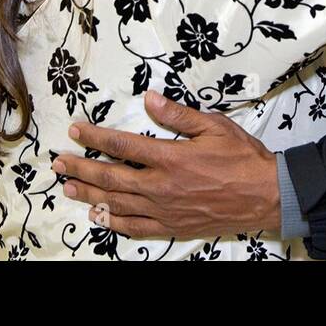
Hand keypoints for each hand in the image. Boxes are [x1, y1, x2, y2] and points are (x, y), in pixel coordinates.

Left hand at [53, 90, 280, 239]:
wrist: (266, 196)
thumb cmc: (242, 158)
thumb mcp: (213, 126)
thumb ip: (178, 115)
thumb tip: (150, 98)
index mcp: (170, 157)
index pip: (123, 145)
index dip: (96, 137)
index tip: (76, 131)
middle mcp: (161, 186)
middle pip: (111, 177)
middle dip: (81, 168)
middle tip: (59, 163)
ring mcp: (165, 210)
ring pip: (117, 204)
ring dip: (90, 195)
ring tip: (68, 188)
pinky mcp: (172, 226)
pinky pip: (136, 228)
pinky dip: (114, 223)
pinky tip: (100, 217)